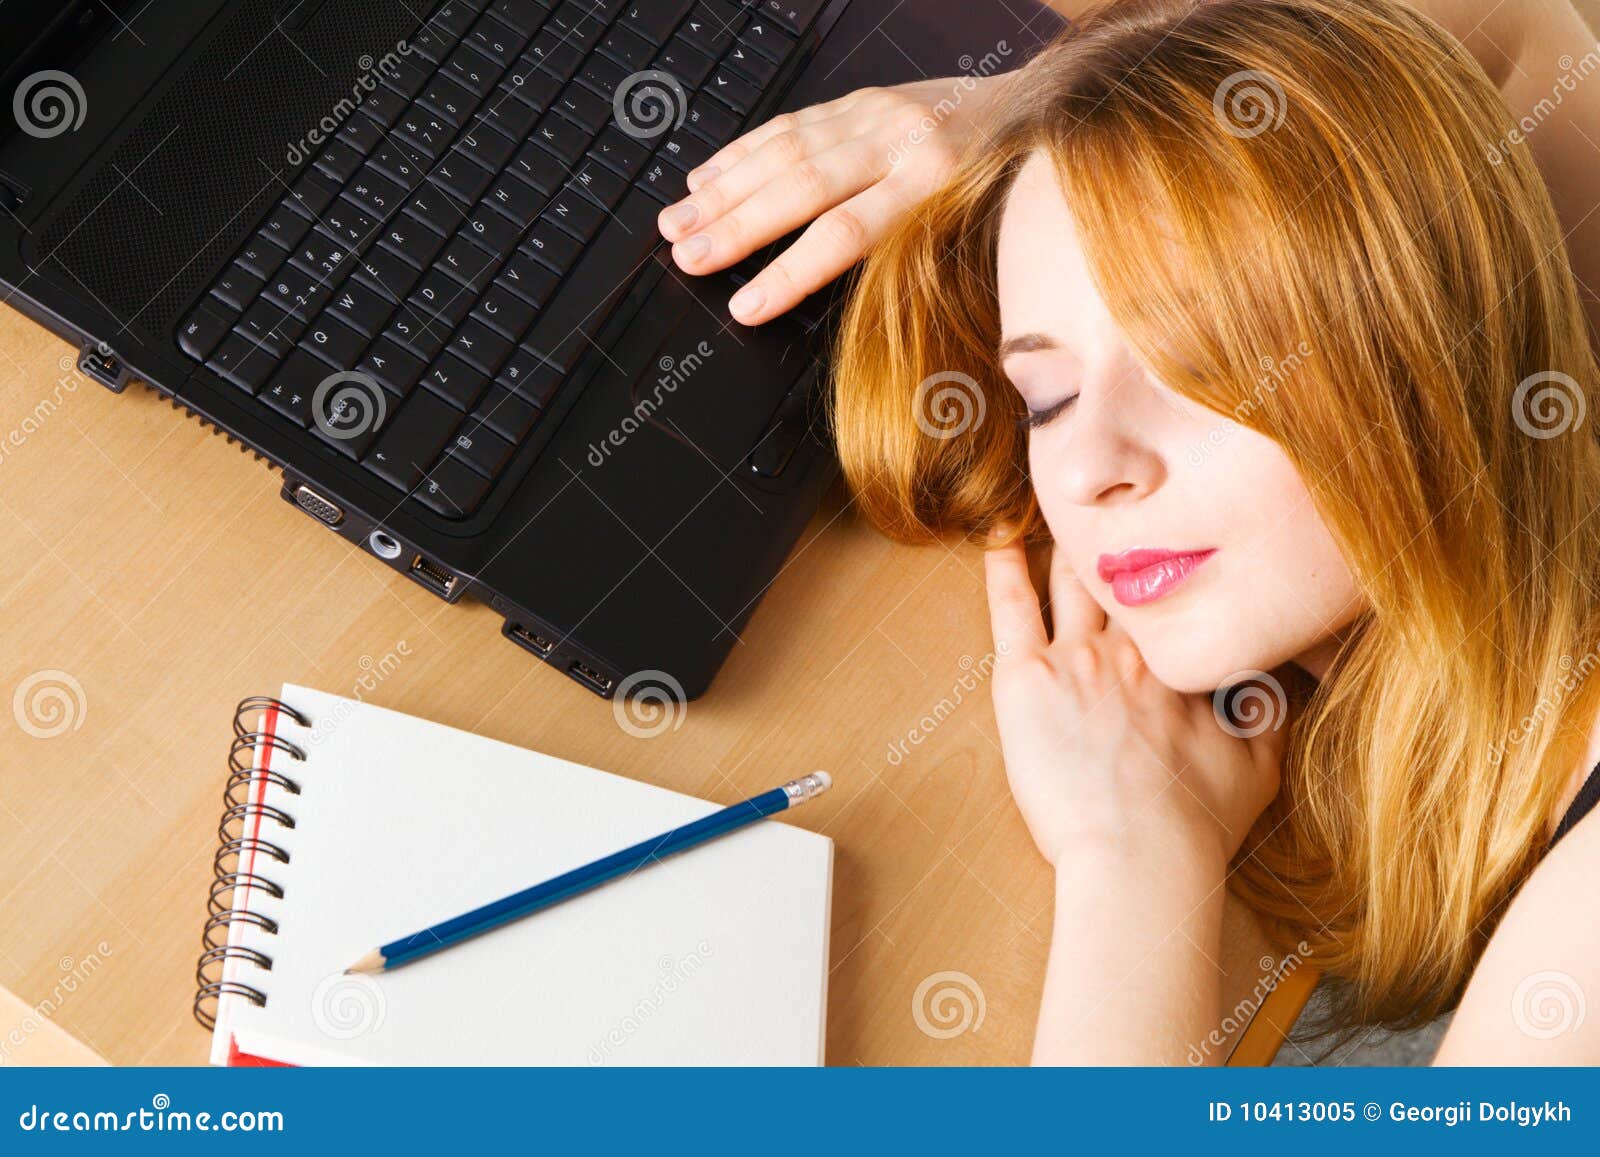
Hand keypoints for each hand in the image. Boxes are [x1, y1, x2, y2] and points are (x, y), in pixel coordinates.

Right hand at [655, 75, 1011, 323]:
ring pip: (785, 152)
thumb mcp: (974, 232)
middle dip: (735, 227)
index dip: (788, 273)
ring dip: (723, 190)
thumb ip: (914, 258)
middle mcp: (898, 142)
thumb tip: (849, 312)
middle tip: (685, 259)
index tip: (744, 308)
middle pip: (801, 188)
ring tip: (676, 224)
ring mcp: (875, 114)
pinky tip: (703, 177)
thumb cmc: (1004, 188)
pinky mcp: (860, 99)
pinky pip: (790, 125)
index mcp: (931, 184)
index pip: (844, 234)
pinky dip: (741, 153)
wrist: (1036, 105)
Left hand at [983, 533, 1286, 869]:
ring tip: (1059, 507)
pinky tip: (996, 535)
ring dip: (1068, 544)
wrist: (1142, 858)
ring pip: (1072, 579)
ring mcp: (1076, 656)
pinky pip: (1012, 606)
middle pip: (1126, 577)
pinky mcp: (1026, 677)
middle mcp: (1132, 646)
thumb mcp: (1257, 767)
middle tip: (1113, 513)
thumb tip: (1272, 683)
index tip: (1175, 550)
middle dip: (1122, 544)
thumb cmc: (1195, 826)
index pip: (1178, 601)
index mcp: (1184, 662)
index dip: (1174, 577)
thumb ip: (1265, 716)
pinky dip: (1003, 567)